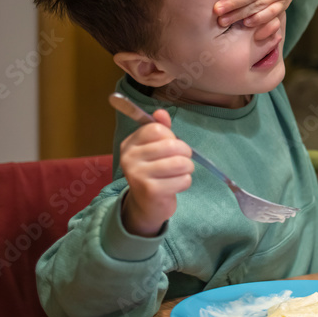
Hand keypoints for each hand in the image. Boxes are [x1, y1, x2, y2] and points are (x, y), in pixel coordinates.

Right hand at [119, 110, 193, 236]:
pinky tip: (176, 185)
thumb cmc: (154, 172)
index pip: (157, 129)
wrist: (146, 205)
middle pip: (172, 145)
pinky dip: (185, 182)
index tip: (169, 146)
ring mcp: (138, 175)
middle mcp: (129, 158)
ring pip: (180, 163)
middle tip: (181, 161)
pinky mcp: (151, 191)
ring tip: (180, 172)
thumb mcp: (154, 148)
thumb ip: (160, 129)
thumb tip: (161, 112)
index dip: (171, 136)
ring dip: (188, 168)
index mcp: (129, 144)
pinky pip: (183, 179)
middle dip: (185, 153)